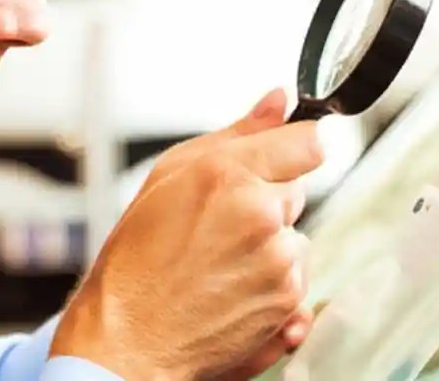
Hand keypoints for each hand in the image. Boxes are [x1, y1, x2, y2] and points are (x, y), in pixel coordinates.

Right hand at [49, 88, 322, 379]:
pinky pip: (297, 275)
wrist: (128, 338)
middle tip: (219, 223)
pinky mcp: (289, 301)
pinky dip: (273, 281)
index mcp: (229, 175)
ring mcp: (279, 262)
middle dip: (267, 198)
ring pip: (296, 234)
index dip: (292, 148)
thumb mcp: (170, 175)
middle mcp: (262, 216)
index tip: (280, 157)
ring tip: (220, 260)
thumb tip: (277, 100)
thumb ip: (237, 133)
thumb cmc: (137, 260)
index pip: (309, 141)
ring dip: (271, 243)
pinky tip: (231, 287)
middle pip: (297, 188)